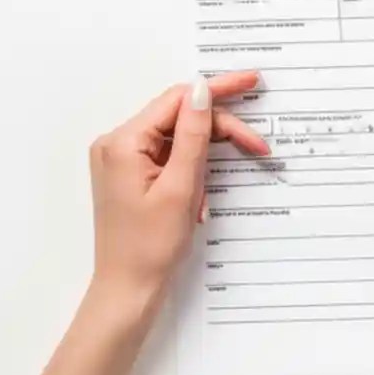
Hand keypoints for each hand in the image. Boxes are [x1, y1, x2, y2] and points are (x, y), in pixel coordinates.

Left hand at [88, 71, 267, 299]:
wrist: (128, 291)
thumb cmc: (149, 248)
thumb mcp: (180, 188)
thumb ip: (194, 135)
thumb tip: (202, 91)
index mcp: (122, 142)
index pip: (177, 100)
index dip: (217, 91)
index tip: (250, 83)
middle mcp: (117, 145)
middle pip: (179, 119)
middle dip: (218, 132)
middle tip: (256, 144)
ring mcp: (122, 161)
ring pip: (177, 140)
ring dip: (204, 160)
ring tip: (209, 197)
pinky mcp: (131, 176)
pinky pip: (169, 159)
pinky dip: (190, 174)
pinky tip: (196, 203)